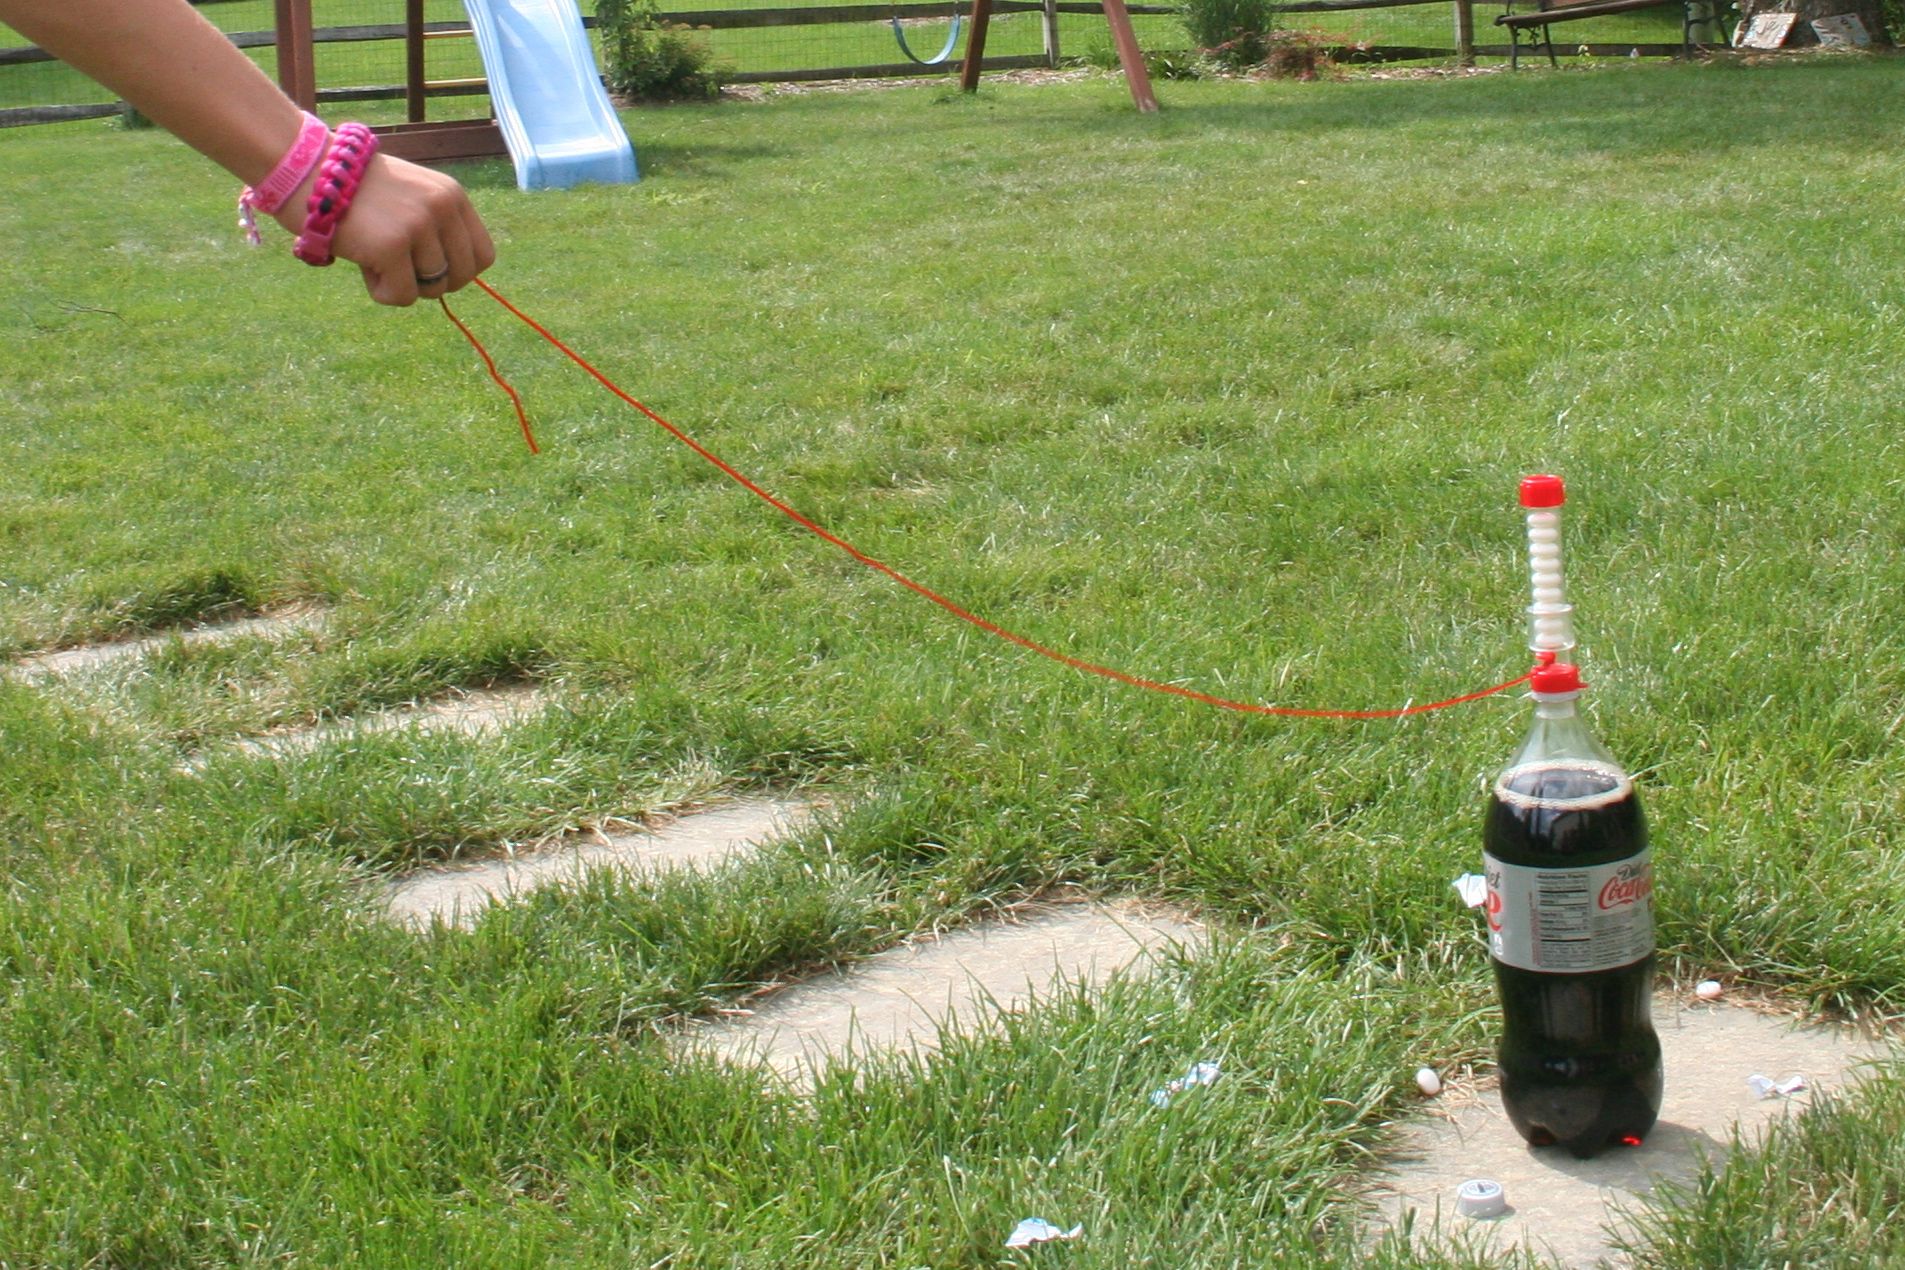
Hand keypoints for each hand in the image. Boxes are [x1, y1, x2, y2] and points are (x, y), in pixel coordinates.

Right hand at [276, 151, 495, 305]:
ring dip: (400, 283)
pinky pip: (402, 296)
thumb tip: (452, 277)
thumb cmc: (353, 188)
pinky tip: (363, 263)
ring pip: (431, 289)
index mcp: (452, 195)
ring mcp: (418, 225)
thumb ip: (435, 226)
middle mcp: (442, 207)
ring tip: (374, 255)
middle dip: (431, 282)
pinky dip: (381, 291)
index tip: (429, 268)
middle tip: (399, 267)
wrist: (306, 166)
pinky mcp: (392, 245)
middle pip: (462, 278)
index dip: (458, 271)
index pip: (483, 255)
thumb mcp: (410, 196)